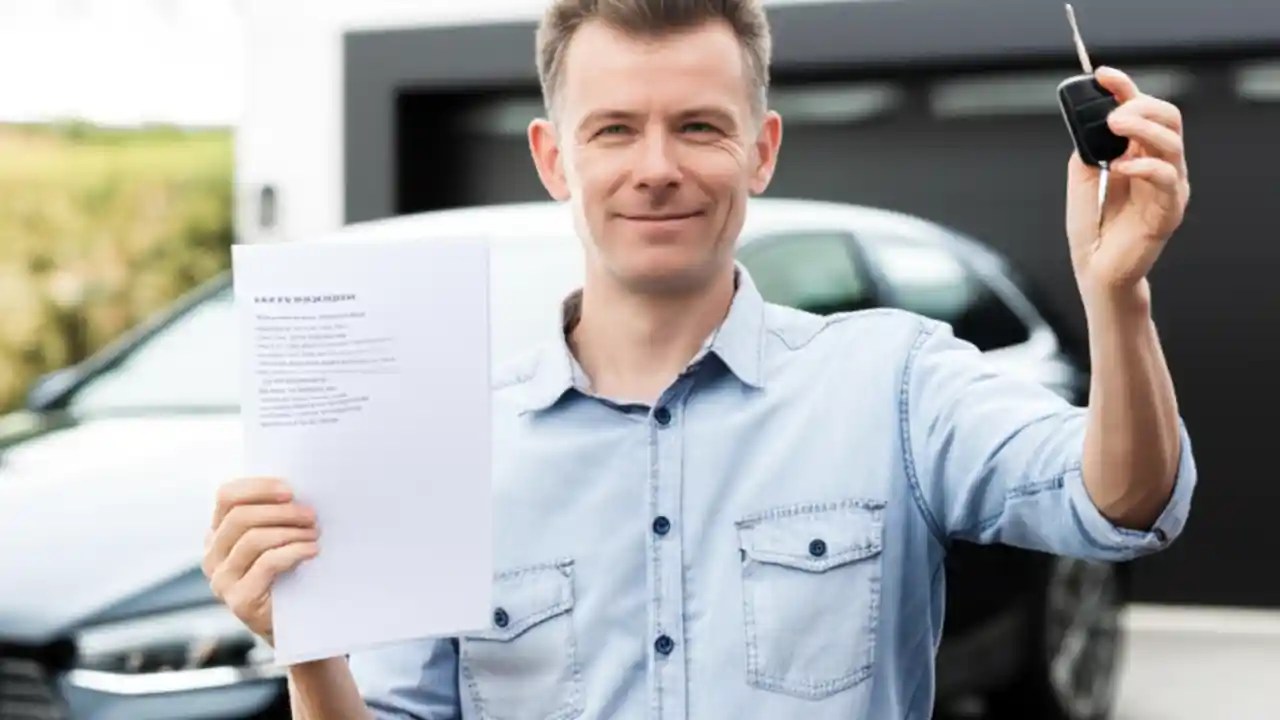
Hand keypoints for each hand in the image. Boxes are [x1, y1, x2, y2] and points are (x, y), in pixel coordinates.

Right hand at [202, 477, 318, 643]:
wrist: (297, 624)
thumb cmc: (291, 573)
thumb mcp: (277, 539)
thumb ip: (275, 516)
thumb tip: (298, 489)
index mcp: (218, 534)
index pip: (226, 497)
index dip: (257, 487)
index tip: (290, 489)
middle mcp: (212, 556)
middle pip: (240, 517)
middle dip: (281, 511)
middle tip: (311, 514)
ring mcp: (222, 580)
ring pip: (253, 539)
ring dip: (290, 531)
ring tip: (315, 533)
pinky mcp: (239, 601)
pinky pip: (266, 564)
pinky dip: (294, 551)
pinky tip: (312, 550)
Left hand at [1066, 66, 1190, 300]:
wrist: (1095, 270)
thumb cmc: (1092, 227)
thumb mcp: (1082, 179)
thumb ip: (1088, 150)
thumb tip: (1088, 124)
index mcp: (1139, 154)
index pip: (1143, 110)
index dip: (1125, 88)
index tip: (1103, 75)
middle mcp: (1158, 166)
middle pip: (1168, 117)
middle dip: (1139, 106)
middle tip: (1112, 114)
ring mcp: (1168, 187)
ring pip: (1172, 142)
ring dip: (1142, 128)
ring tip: (1115, 129)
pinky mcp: (1169, 211)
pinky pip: (1168, 178)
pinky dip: (1145, 166)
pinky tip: (1121, 168)